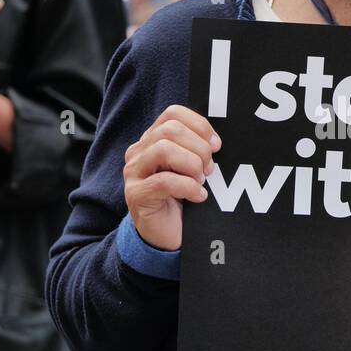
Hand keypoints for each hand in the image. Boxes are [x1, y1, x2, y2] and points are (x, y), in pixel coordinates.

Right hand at [124, 105, 220, 250]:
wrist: (165, 235)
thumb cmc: (182, 199)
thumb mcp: (191, 169)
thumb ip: (197, 150)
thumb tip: (216, 141)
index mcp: (153, 140)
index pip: (173, 114)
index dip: (199, 125)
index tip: (216, 145)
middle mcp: (139, 152)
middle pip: (170, 130)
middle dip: (199, 148)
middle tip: (209, 169)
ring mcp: (134, 172)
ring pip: (164, 150)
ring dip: (191, 165)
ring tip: (201, 181)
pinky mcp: (136, 194)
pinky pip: (164, 181)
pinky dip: (188, 187)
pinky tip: (198, 196)